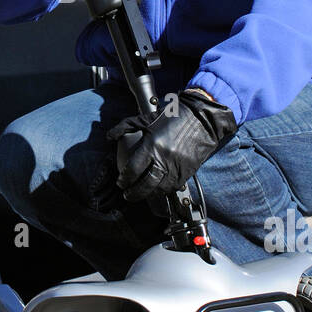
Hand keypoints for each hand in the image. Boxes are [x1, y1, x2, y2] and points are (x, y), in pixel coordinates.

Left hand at [109, 89, 236, 202]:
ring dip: (148, 194)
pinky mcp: (187, 172)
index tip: (121, 182)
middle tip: (127, 194)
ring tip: (141, 194)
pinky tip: (157, 190)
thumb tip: (109, 136)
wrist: (202, 119)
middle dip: (133, 193)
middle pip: (145, 184)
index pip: (134, 170)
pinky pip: (173, 187)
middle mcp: (164, 159)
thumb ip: (125, 127)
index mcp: (152, 145)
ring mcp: (177, 167)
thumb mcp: (146, 118)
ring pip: (160, 189)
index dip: (125, 179)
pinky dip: (164, 191)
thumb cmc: (173, 116)